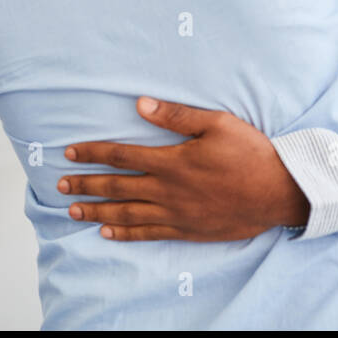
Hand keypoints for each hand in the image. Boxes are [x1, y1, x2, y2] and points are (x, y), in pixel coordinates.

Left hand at [57, 97, 310, 241]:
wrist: (277, 192)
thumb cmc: (250, 154)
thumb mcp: (217, 124)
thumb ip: (177, 116)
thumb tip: (141, 103)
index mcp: (172, 161)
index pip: (123, 156)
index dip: (94, 153)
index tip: (70, 152)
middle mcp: (168, 190)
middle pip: (117, 187)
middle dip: (86, 184)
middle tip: (60, 184)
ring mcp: (176, 213)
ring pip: (127, 213)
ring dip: (97, 211)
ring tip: (73, 211)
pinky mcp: (187, 230)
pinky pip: (148, 233)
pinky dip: (125, 234)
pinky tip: (108, 233)